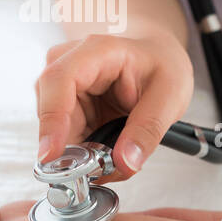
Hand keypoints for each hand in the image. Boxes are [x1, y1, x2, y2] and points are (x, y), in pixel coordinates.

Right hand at [35, 31, 193, 178]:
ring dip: (83, 152)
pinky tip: (109, 146)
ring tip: (118, 151)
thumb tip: (124, 163)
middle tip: (105, 168)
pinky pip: (66, 137)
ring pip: (57, 131)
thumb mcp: (170, 96)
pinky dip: (85, 151)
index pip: (59, 80)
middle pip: (52, 113)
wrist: (156, 57)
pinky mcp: (65, 105)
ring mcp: (64, 85)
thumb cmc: (162, 64)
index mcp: (97, 51)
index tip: (52, 154)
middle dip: (74, 149)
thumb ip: (148, 130)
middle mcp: (71, 63)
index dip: (51, 119)